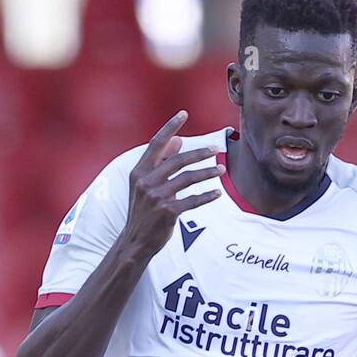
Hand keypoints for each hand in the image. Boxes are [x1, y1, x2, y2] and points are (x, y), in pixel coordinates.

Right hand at [122, 110, 224, 261]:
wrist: (135, 242)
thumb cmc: (142, 212)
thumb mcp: (145, 185)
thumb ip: (161, 163)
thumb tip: (179, 141)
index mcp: (139, 172)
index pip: (156, 144)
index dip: (170, 127)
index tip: (183, 113)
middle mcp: (146, 181)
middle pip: (178, 160)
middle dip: (200, 153)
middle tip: (217, 149)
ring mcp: (157, 197)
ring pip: (188, 178)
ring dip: (208, 173)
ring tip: (221, 171)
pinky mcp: (168, 212)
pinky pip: (192, 200)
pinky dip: (206, 196)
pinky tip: (217, 193)